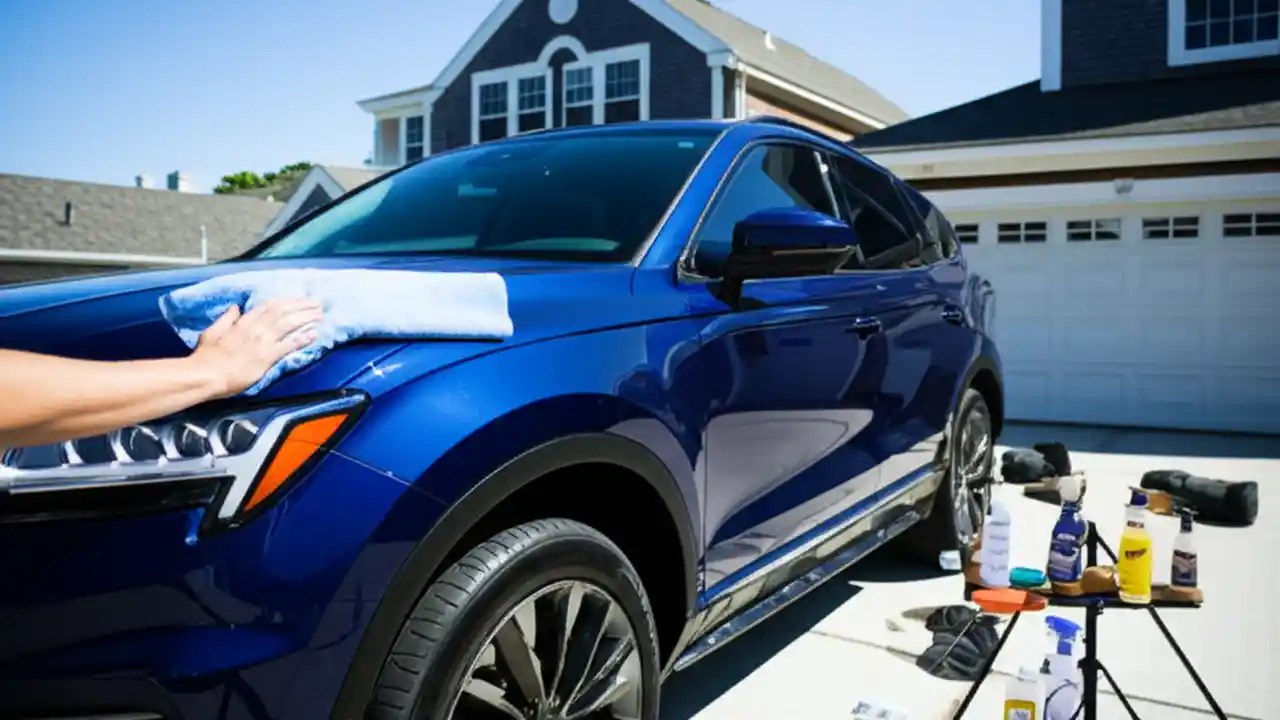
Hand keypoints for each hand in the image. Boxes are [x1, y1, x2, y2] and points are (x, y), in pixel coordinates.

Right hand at [191, 298, 322, 397]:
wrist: (205, 375)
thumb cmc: (205, 356)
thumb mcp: (212, 332)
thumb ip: (226, 319)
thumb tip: (236, 307)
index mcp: (242, 322)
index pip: (268, 307)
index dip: (285, 301)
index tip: (298, 299)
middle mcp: (255, 328)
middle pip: (282, 312)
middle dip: (301, 306)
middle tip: (316, 303)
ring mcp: (262, 342)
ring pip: (288, 324)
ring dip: (305, 318)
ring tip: (319, 314)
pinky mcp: (267, 357)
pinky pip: (288, 345)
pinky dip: (302, 338)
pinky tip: (314, 334)